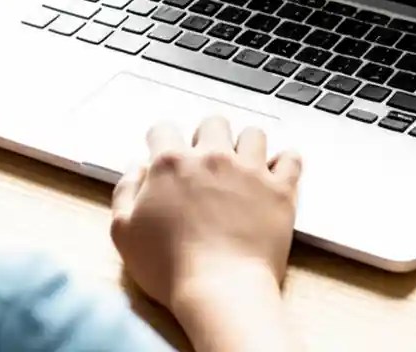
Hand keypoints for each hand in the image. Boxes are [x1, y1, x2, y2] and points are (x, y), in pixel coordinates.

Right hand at [111, 117, 302, 350]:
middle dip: (207, 137)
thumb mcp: (124, 232)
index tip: (165, 155)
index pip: (164, 129)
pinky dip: (285, 162)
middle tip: (206, 163)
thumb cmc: (170, 268)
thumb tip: (136, 167)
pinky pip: (291, 158)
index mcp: (171, 164)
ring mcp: (250, 170)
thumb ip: (126, 190)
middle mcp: (212, 157)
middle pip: (212, 123)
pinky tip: (275, 175)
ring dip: (246, 146)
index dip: (161, 142)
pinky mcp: (280, 189)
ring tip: (242, 167)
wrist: (221, 291)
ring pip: (253, 134)